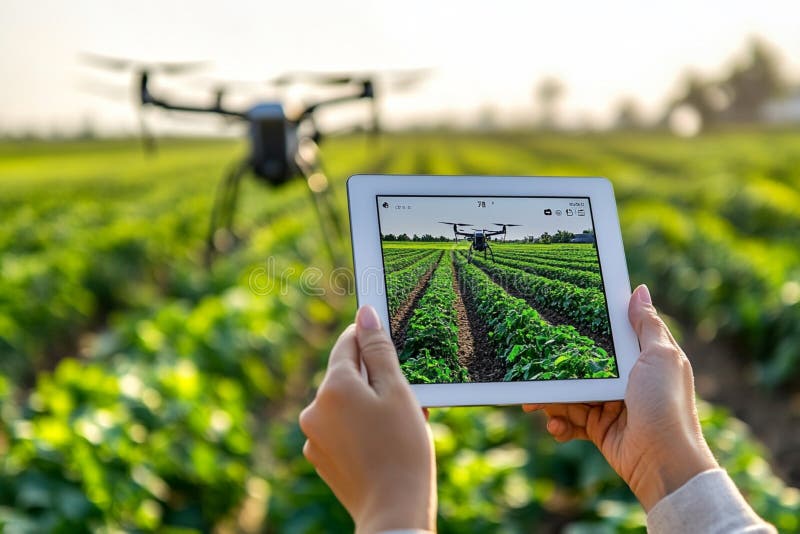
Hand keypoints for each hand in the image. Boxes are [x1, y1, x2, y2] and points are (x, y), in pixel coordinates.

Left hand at [299, 305, 435, 532]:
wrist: (394, 512)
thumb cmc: (402, 448)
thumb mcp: (397, 391)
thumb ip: (378, 350)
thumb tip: (365, 314)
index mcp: (333, 387)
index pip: (348, 343)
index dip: (370, 337)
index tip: (389, 338)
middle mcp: (314, 409)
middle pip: (346, 376)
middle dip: (376, 379)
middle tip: (409, 396)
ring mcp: (313, 437)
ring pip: (345, 405)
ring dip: (369, 405)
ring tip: (402, 424)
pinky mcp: (320, 458)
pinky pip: (340, 430)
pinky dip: (360, 429)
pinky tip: (385, 443)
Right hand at [523, 285, 717, 510]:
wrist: (663, 461)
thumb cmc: (666, 404)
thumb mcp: (660, 357)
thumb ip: (646, 325)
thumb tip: (639, 289)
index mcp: (641, 358)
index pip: (610, 335)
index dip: (587, 327)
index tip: (559, 316)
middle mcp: (624, 380)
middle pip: (581, 365)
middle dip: (555, 368)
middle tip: (532, 368)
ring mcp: (610, 404)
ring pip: (569, 393)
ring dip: (550, 399)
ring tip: (534, 404)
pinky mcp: (598, 428)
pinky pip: (570, 420)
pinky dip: (559, 424)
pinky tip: (556, 426)